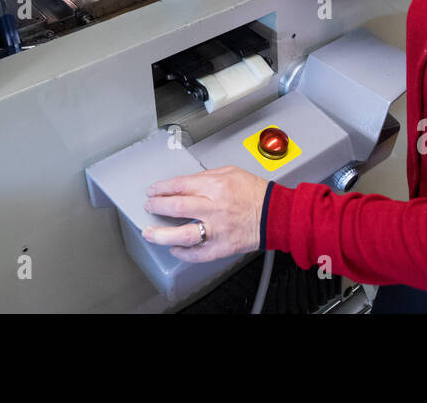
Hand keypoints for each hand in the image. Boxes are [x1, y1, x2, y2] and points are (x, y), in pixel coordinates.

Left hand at [142, 166, 268, 262]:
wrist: (276, 213)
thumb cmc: (255, 192)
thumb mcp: (230, 172)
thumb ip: (206, 176)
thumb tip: (185, 183)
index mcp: (215, 186)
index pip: (179, 185)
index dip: (161, 188)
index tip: (153, 191)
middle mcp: (214, 207)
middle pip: (176, 207)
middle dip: (157, 206)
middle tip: (149, 207)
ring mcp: (217, 229)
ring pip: (182, 234)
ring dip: (161, 234)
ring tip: (150, 233)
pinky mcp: (222, 247)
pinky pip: (198, 253)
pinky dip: (183, 253)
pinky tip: (175, 248)